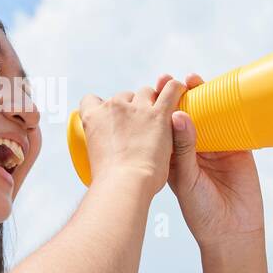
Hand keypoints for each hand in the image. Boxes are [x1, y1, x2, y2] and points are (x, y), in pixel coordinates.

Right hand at [78, 78, 186, 198]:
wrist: (124, 184)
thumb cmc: (110, 181)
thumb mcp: (94, 157)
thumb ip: (100, 147)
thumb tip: (107, 152)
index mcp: (93, 116)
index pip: (91, 100)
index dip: (102, 108)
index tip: (110, 119)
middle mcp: (113, 106)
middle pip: (124, 96)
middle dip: (131, 107)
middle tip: (139, 128)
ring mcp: (136, 108)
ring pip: (146, 92)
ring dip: (152, 101)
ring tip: (159, 118)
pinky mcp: (158, 114)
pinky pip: (170, 90)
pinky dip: (176, 88)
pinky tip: (180, 90)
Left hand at [157, 72, 265, 245]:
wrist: (230, 232)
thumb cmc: (200, 211)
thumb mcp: (186, 178)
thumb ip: (183, 148)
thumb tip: (176, 115)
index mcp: (175, 155)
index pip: (166, 125)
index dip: (160, 106)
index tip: (154, 87)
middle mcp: (194, 148)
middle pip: (187, 114)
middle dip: (180, 95)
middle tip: (170, 79)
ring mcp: (217, 146)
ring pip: (210, 115)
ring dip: (204, 97)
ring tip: (194, 80)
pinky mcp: (239, 148)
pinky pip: (236, 124)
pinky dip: (232, 110)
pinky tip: (226, 95)